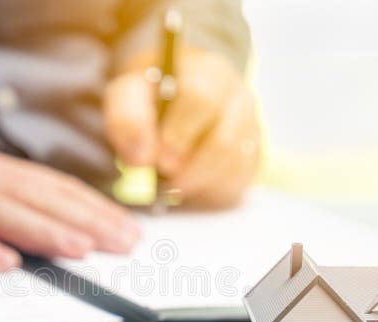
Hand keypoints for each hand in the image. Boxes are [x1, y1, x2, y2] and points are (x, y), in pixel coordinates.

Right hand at [0, 133, 139, 269]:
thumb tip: (41, 222)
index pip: (50, 187)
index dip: (91, 207)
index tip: (124, 226)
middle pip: (36, 198)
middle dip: (85, 220)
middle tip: (124, 242)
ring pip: (0, 212)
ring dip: (43, 230)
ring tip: (81, 249)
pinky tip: (3, 263)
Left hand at [104, 48, 260, 207]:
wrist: (172, 96)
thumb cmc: (150, 95)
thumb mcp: (126, 94)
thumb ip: (127, 119)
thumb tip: (141, 158)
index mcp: (207, 73)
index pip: (201, 99)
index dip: (179, 132)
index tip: (160, 158)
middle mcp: (238, 98)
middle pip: (225, 141)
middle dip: (191, 168)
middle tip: (166, 179)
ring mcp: (250, 129)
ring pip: (233, 167)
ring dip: (199, 183)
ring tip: (172, 183)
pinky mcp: (251, 157)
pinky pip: (237, 183)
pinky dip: (209, 192)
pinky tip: (189, 185)